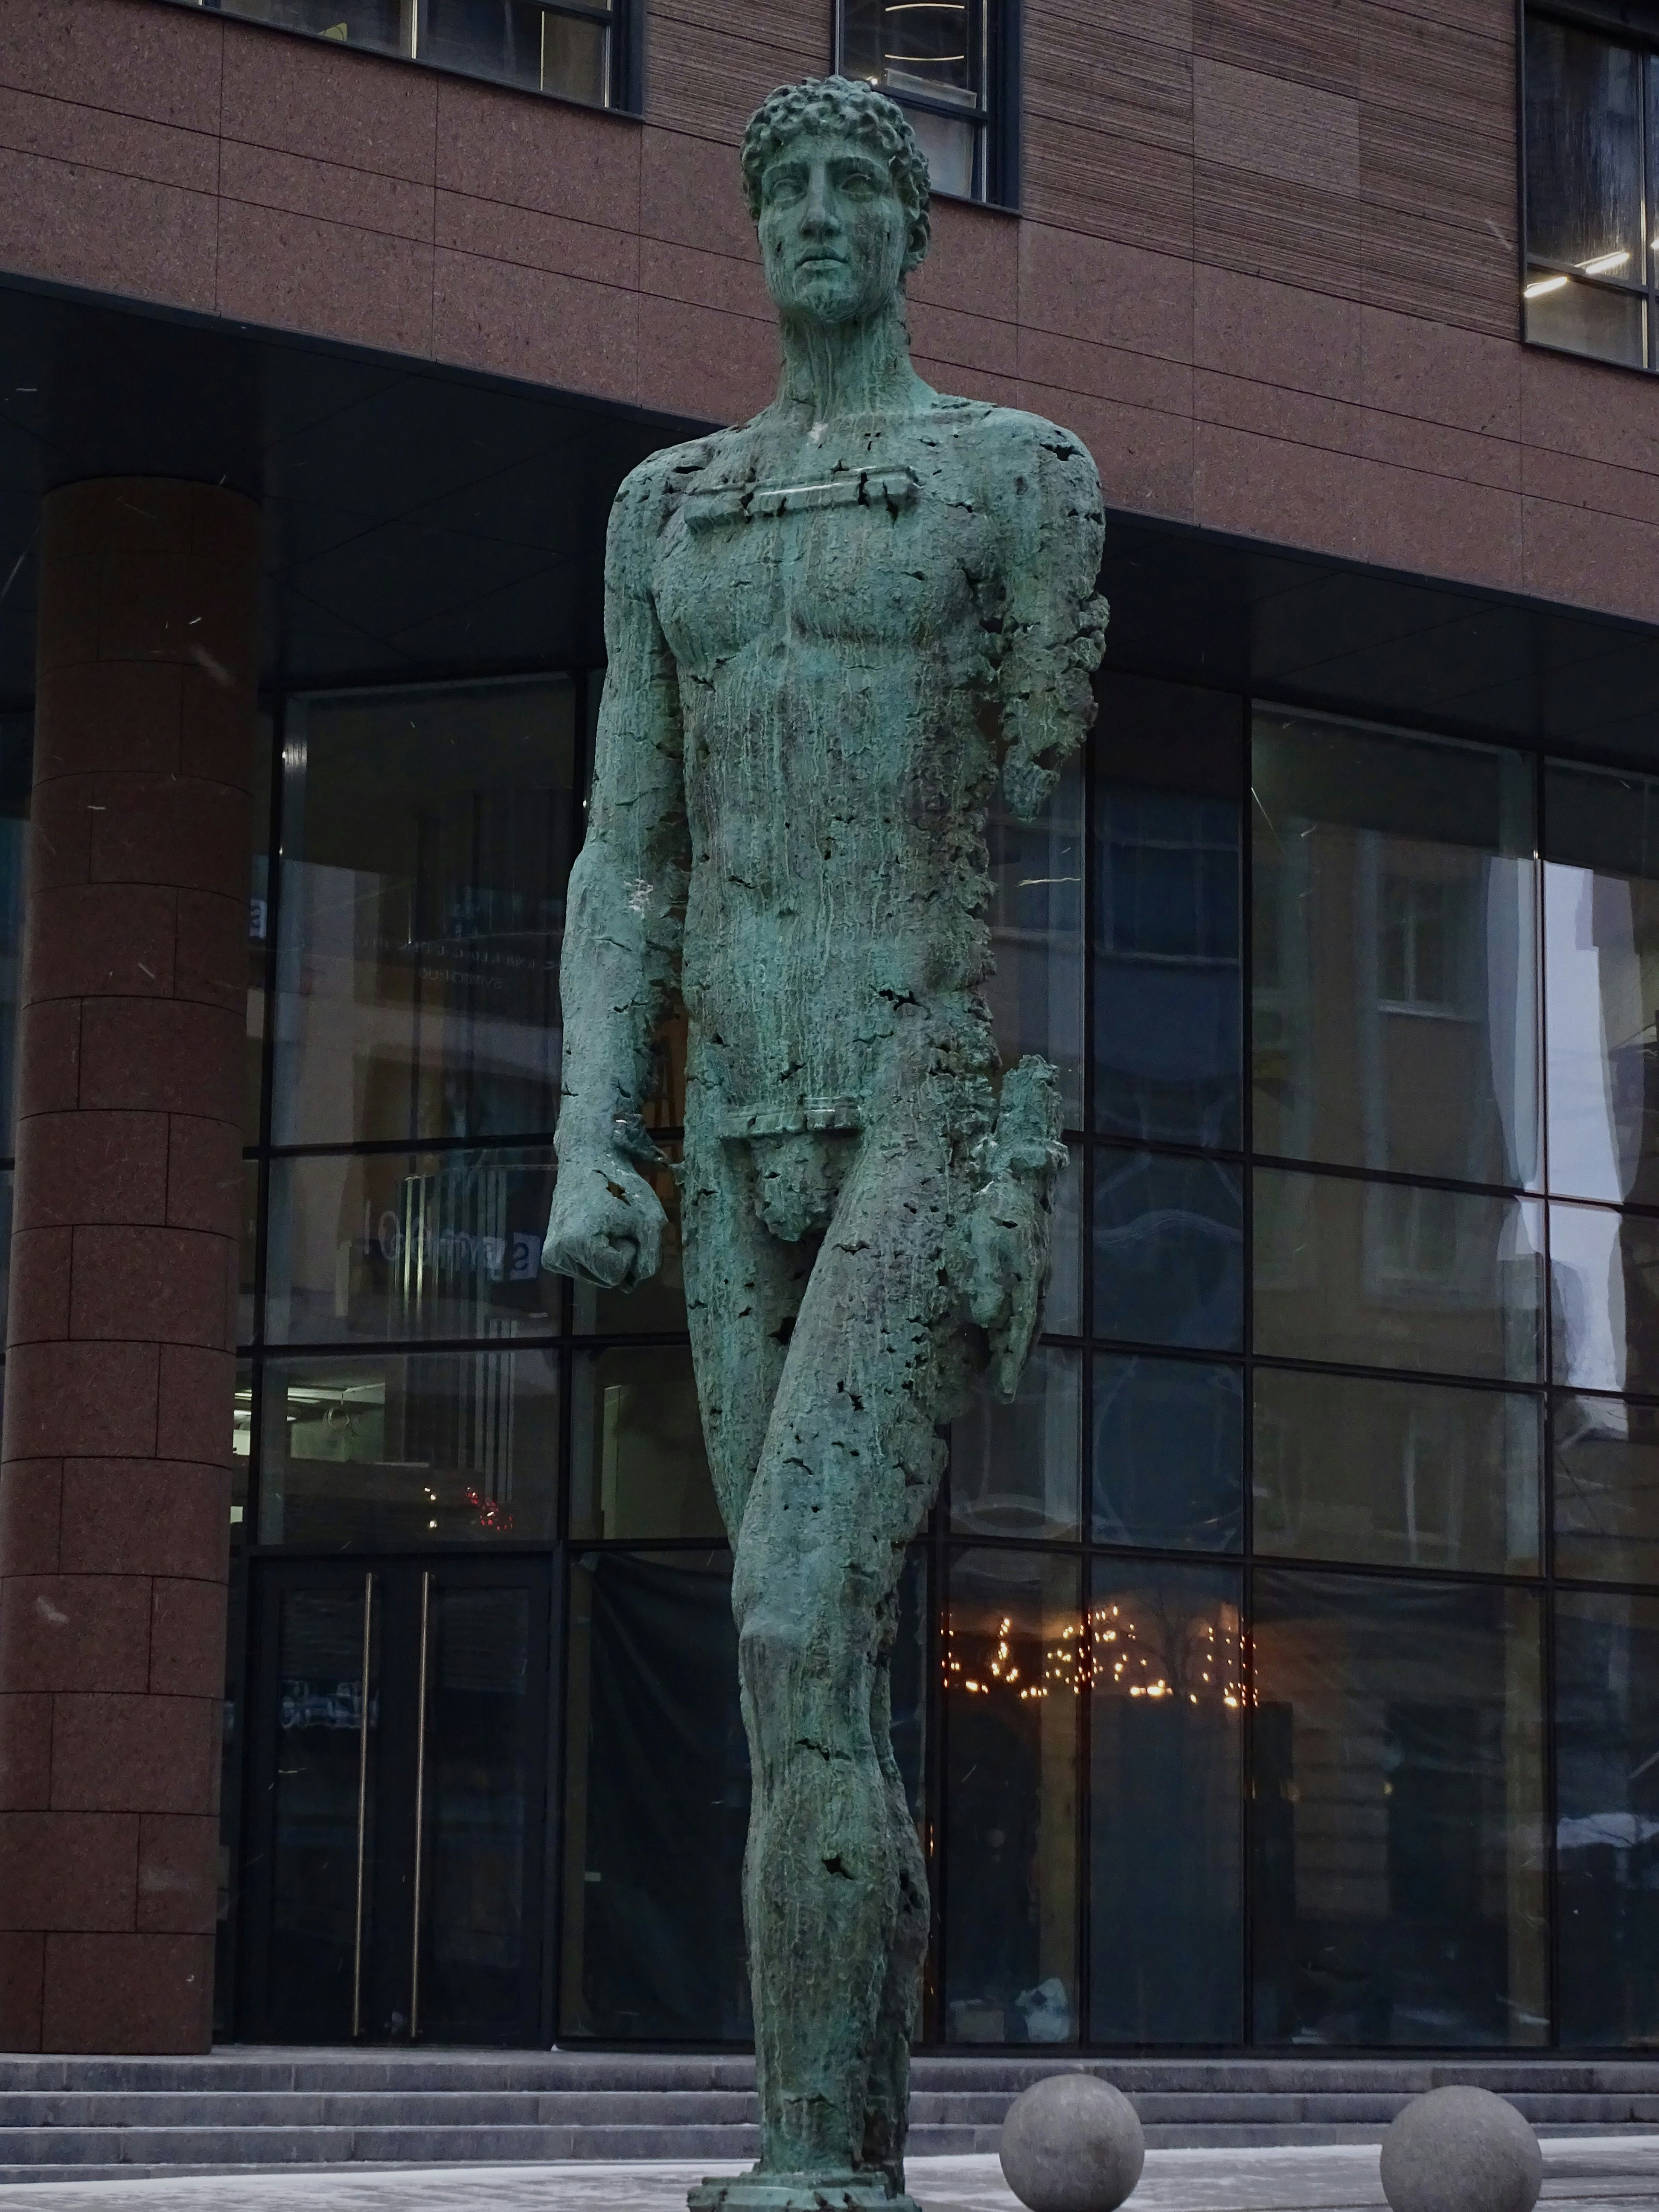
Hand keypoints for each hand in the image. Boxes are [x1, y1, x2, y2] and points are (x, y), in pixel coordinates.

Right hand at [543, 1152, 666, 1290]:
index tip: (623, 1222)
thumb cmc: (621, 1184)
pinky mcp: (550, 1254)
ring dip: (608, 1253)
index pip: (617, 1274)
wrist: (588, 1158)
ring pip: (596, 1276)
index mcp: (576, 1245)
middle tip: (614, 1221)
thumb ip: (650, 1258)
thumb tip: (633, 1284)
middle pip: (605, 1279)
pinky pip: (585, 1269)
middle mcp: (556, 1255)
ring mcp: (550, 1256)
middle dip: (618, 1253)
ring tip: (604, 1222)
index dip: (630, 1249)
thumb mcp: (650, 1220)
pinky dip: (595, 1253)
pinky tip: (593, 1228)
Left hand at [967, 1173, 1049, 1402]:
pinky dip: (1017, 1324)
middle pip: (1025, 1332)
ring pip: (1027, 1319)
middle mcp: (1033, 1284)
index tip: (1003, 1394)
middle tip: (1002, 1392)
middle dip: (1014, 1362)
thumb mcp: (982, 1243)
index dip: (1010, 1364)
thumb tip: (983, 1317)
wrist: (1017, 1173)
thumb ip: (985, 1281)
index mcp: (1022, 1283)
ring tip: (1004, 1370)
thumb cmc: (993, 1208)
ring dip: (1016, 1346)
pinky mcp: (1029, 1264)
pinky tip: (1002, 1329)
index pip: (1017, 1333)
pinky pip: (1025, 1303)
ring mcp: (1034, 1274)